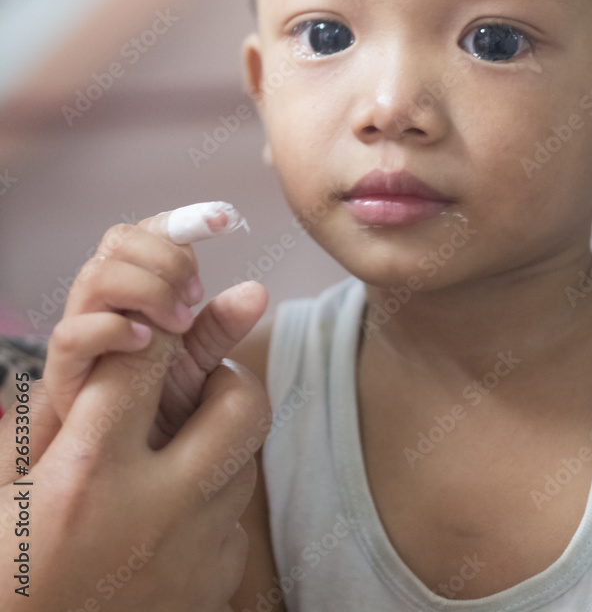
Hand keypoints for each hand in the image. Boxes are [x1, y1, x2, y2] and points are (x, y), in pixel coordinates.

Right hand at [0, 286, 271, 609]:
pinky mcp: (211, 599)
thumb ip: (38, 421)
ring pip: (245, 466)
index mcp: (88, 475)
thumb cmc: (0, 577)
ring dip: (217, 448)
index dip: (156, 333)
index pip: (145, 363)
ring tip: (172, 460)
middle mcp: (155, 513)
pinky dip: (209, 518)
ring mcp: (192, 561)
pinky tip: (165, 528)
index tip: (158, 329)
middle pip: (241, 404)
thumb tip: (91, 359)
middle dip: (226, 376)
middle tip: (201, 382)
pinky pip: (234, 532)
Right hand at [44, 205, 267, 447]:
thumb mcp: (196, 361)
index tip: (223, 221)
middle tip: (197, 294)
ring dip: (147, 289)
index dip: (181, 221)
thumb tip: (258, 291)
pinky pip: (71, 336)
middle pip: (118, 241)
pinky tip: (146, 341)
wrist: (129, 468)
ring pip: (96, 276)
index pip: (144, 233)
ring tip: (180, 321)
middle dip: (166, 256)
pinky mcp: (65, 375)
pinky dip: (111, 330)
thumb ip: (219, 326)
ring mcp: (80, 335)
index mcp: (132, 290)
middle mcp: (102, 303)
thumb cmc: (157, 408)